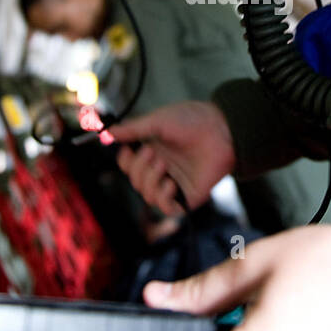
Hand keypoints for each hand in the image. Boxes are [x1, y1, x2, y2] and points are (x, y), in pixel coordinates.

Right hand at [111, 100, 236, 214]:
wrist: (221, 130)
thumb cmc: (193, 121)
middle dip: (139, 169)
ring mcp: (175, 183)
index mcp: (153, 152)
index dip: (125, 161)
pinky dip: (164, 198)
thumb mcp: (158, 121)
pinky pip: (168, 209)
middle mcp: (163, 169)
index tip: (128, 150)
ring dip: (150, 181)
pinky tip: (170, 184)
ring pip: (148, 196)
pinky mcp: (189, 196)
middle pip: (135, 181)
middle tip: (153, 153)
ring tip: (163, 165)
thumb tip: (108, 133)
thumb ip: (133, 130)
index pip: (129, 166)